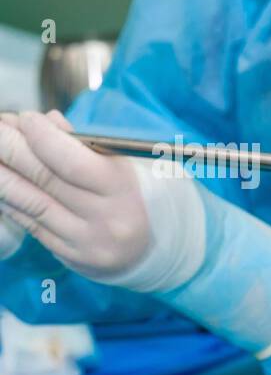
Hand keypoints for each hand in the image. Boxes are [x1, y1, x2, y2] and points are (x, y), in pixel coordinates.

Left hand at [0, 111, 202, 290]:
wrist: (152, 249)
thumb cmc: (131, 196)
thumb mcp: (121, 165)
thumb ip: (84, 145)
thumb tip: (45, 122)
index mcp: (124, 190)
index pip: (72, 162)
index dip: (41, 137)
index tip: (23, 118)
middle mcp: (105, 218)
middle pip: (45, 178)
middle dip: (11, 149)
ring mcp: (85, 240)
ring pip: (30, 202)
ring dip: (1, 175)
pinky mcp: (68, 255)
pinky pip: (30, 223)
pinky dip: (10, 200)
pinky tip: (2, 183)